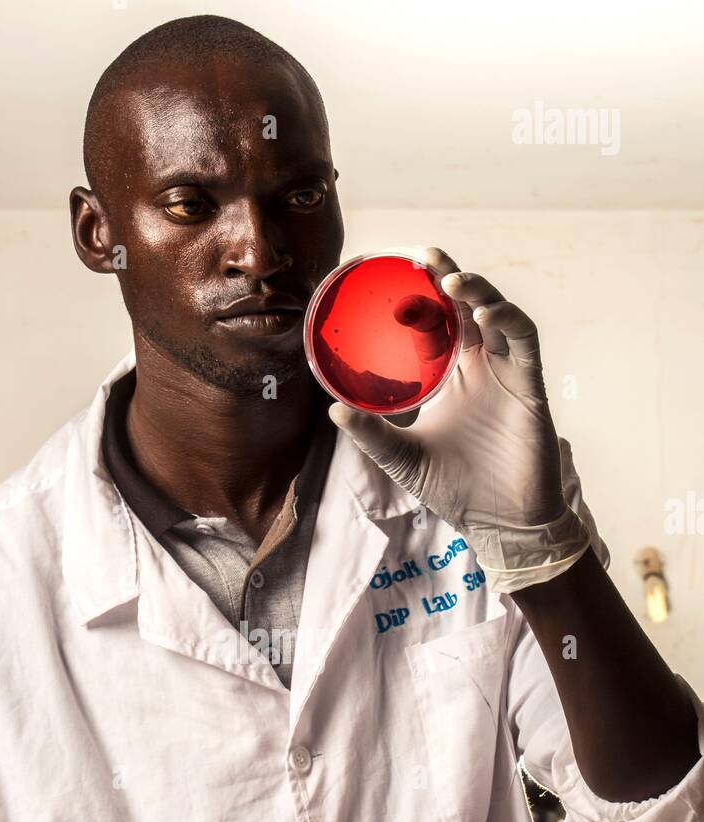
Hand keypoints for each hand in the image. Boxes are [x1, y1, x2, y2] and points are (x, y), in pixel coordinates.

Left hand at [329, 246, 589, 591]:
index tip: (398, 273)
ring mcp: (505, 372)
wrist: (498, 522)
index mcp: (449, 378)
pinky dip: (506, 320)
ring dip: (476, 291)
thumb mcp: (402, 458)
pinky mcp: (529, 385)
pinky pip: (523, 340)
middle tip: (424, 257)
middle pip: (466, 307)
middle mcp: (478, 367)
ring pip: (496, 314)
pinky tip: (483, 314)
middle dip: (448, 276)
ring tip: (449, 280)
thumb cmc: (454, 489)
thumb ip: (371, 433)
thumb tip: (333, 409)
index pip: (436, 324)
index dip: (422, 296)